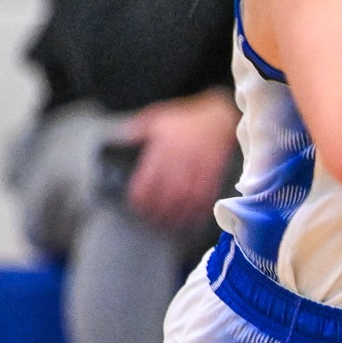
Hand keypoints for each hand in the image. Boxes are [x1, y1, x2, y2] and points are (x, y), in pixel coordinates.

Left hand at [122, 89, 239, 233]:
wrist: (219, 117)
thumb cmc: (187, 120)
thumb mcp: (160, 118)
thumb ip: (139, 128)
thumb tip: (122, 136)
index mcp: (165, 145)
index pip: (149, 177)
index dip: (141, 195)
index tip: (135, 204)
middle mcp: (182, 158)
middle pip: (166, 192)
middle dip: (157, 210)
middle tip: (149, 219)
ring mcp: (199, 168)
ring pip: (185, 198)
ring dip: (175, 215)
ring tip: (166, 224)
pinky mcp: (212, 175)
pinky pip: (205, 198)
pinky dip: (196, 212)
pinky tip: (189, 219)